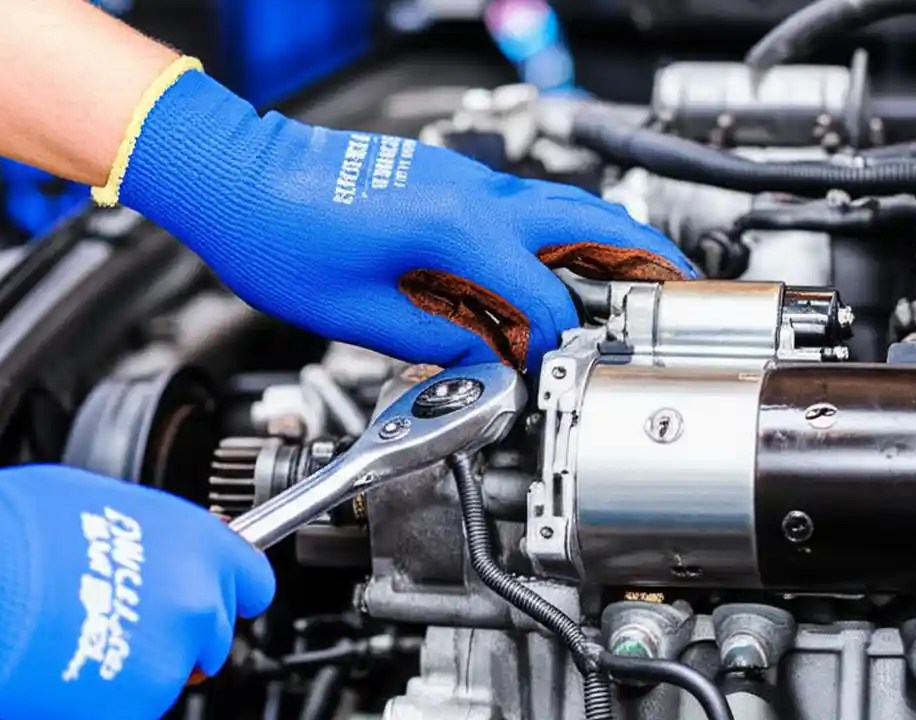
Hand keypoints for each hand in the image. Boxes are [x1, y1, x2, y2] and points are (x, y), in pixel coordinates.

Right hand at [0, 461, 273, 719]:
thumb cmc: (4, 531)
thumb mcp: (97, 505)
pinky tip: (50, 670)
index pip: (252, 580)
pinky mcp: (127, 709)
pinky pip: (123, 707)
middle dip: (170, 634)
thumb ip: (147, 538)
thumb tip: (152, 549)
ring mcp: (163, 662)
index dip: (224, 590)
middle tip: (115, 619)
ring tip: (65, 640)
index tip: (205, 595)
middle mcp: (192, 603)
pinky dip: (93, 699)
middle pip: (209, 637)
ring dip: (127, 669)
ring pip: (162, 678)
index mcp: (195, 544)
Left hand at [115, 69, 694, 371]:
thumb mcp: (358, 313)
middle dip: (642, 258)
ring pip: (562, 205)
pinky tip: (551, 265)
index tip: (558, 368)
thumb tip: (483, 359)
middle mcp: (472, 193)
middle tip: (681, 289)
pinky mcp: (445, 177)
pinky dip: (555, 234)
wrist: (234, 176)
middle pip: (587, 221)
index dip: (557, 342)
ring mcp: (462, 177)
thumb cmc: (277, 237)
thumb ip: (435, 340)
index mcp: (455, 230)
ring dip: (607, 238)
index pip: (542, 298)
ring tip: (639, 274)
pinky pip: (522, 206)